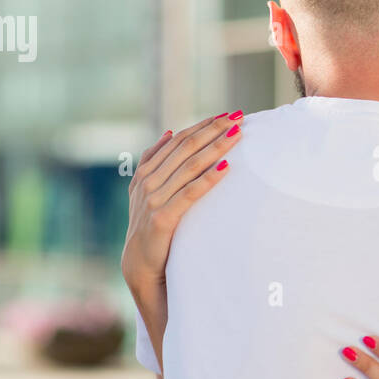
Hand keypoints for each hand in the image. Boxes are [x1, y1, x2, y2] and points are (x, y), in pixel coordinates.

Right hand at [121, 111, 242, 291]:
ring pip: (190, 166)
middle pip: (186, 148)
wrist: (140, 263)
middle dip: (214, 130)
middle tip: (238, 117)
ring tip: (237, 135)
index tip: (227, 115)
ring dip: (216, 148)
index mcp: (146, 172)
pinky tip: (225, 168)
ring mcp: (154, 199)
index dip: (203, 125)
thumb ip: (155, 162)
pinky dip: (208, 179)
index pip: (179, 140)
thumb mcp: (148, 191)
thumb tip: (169, 133)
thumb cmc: (151, 225)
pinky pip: (189, 194)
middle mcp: (149, 182)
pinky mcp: (162, 218)